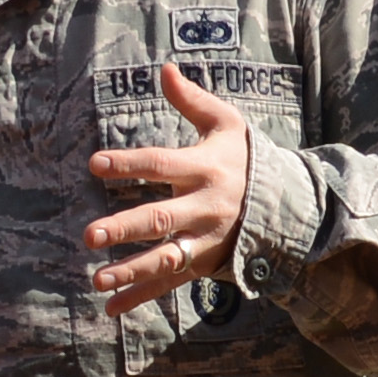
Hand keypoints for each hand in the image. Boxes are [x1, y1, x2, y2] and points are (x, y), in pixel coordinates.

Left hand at [86, 67, 253, 307]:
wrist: (287, 204)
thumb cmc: (245, 158)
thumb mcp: (226, 124)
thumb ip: (192, 101)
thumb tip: (165, 69)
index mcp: (205, 169)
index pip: (160, 164)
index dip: (128, 163)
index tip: (94, 164)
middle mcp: (205, 207)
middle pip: (161, 218)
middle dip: (125, 228)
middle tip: (90, 235)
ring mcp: (205, 240)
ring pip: (166, 258)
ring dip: (131, 271)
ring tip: (97, 280)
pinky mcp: (204, 263)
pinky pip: (170, 283)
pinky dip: (141, 296)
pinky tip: (111, 307)